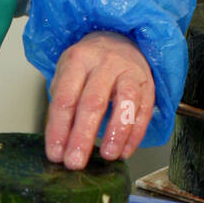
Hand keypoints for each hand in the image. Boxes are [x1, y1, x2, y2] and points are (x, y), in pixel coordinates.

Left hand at [45, 32, 155, 167]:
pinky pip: (144, 110)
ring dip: (117, 133)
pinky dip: (135, 134)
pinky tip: (125, 151)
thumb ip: (63, 108)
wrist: (120, 40)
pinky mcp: (148, 84)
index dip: (59, 129)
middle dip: (83, 136)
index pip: (66, 98)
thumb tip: (59, 146)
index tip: (55, 154)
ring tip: (107, 156)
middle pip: (94, 102)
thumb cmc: (89, 65)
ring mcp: (129, 72)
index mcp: (78, 60)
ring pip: (126, 102)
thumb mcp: (68, 77)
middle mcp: (105, 63)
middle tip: (75, 162)